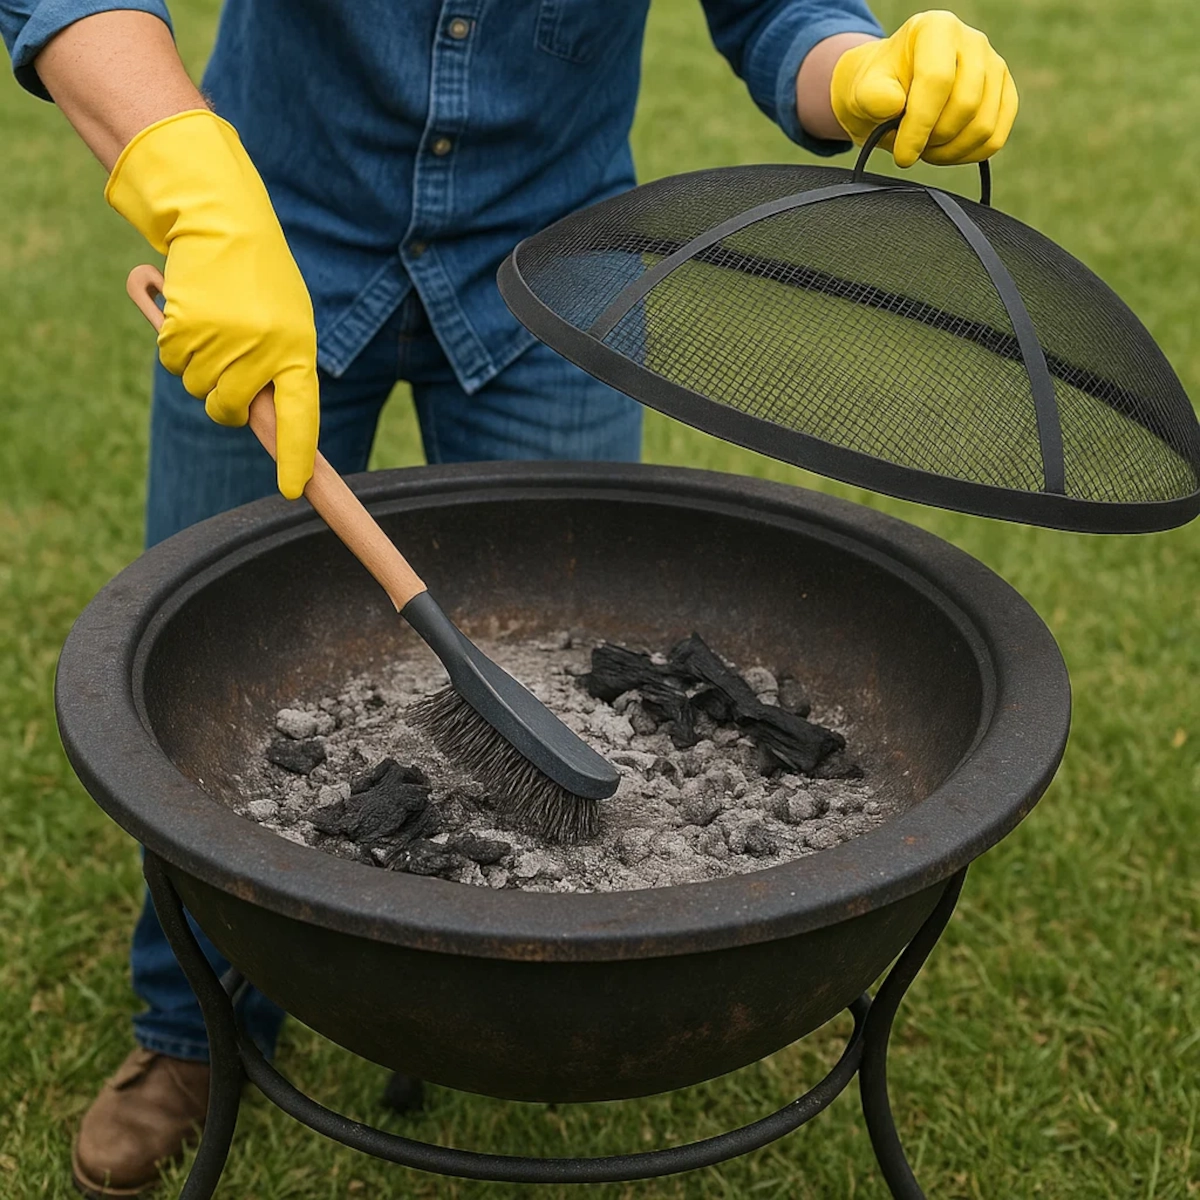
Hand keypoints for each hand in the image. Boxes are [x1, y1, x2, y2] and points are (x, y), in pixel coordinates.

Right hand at [106, 109, 318, 498]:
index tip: (292, 488)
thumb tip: (270, 424)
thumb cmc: (262, 283)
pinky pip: (171, 362)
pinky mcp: (182, 327)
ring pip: (198, 388)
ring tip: (216, 323)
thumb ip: (282, 372)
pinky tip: (192, 313)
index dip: (294, 457)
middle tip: (230, 361)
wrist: (222, 223)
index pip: (300, 419)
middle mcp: (262, 351)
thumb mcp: (288, 326)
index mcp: (297, 353)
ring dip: (200, 366)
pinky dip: (176, 346)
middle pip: (230, 411)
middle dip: (224, 400)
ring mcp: (221, 341)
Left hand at [830, 10, 1016, 167]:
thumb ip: (872, 96)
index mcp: (936, 28)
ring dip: (950, 150)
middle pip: (966, 104)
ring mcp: (994, 67)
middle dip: (934, 138)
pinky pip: (995, 137)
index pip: (937, 80)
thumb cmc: (878, 89)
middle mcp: (973, 41)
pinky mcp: (1004, 95)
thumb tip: (893, 103)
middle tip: (911, 147)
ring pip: (983, 125)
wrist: (891, 91)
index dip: (919, 125)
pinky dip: (968, 155)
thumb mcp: (863, 91)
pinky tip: (944, 151)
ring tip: (925, 147)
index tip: (902, 154)